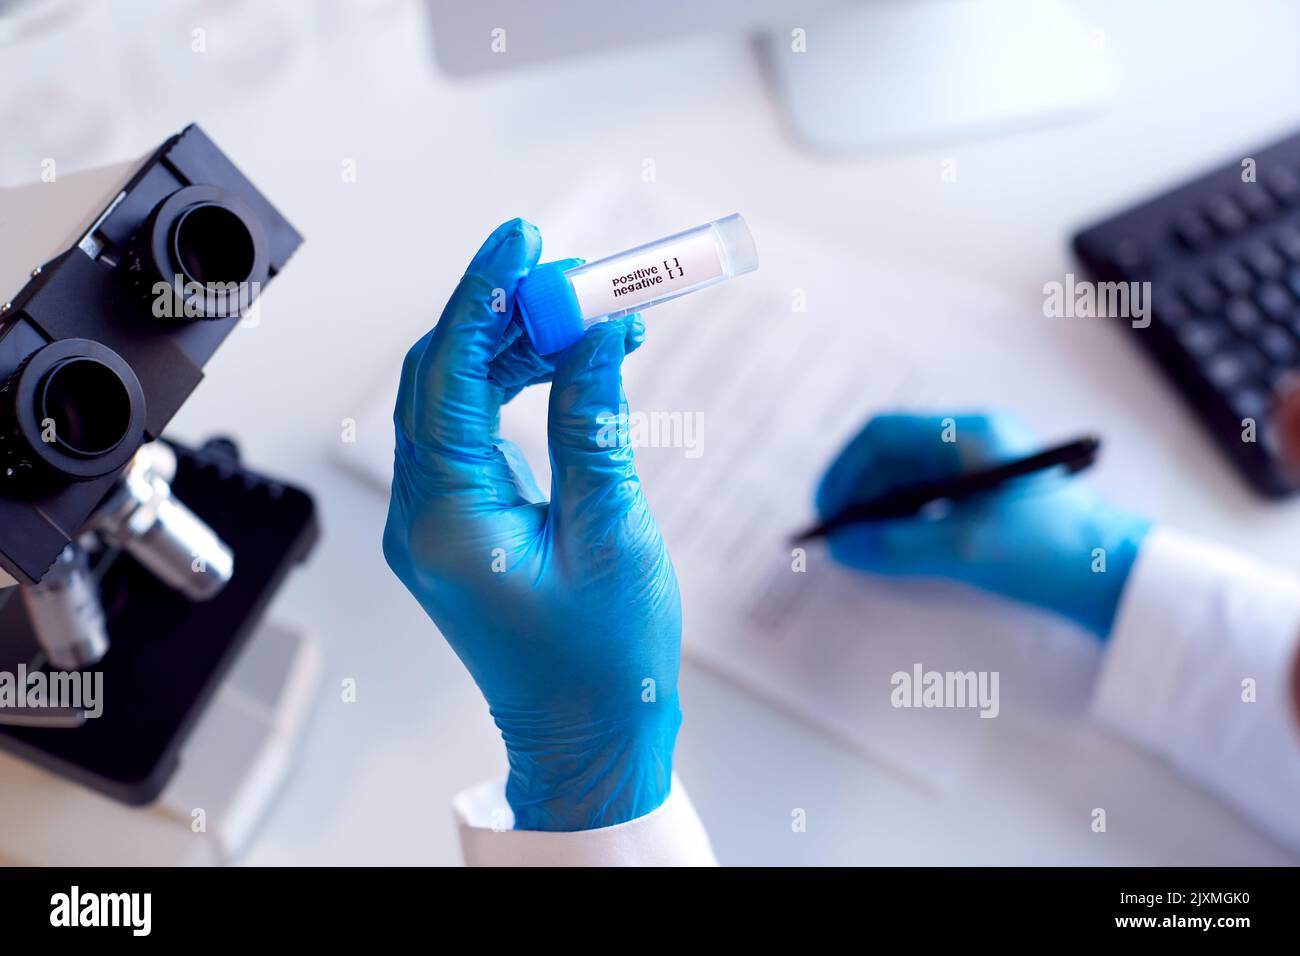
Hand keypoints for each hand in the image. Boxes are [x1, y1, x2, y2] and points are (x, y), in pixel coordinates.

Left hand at [383, 220, 681, 830]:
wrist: (590, 736)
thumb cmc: (604, 661)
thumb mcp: (612, 529)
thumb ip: (594, 421)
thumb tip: (593, 329)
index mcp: (446, 518)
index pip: (447, 373)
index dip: (484, 295)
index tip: (525, 239)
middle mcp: (423, 513)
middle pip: (444, 375)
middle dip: (506, 314)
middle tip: (575, 277)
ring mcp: (437, 518)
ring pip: (461, 398)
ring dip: (522, 350)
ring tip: (597, 318)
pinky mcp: (463, 521)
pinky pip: (480, 433)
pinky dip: (523, 391)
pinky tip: (575, 367)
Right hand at [815, 412, 1150, 636]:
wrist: (1115, 575)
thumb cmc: (1049, 552)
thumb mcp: (964, 550)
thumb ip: (896, 546)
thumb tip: (843, 545)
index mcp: (970, 434)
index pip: (883, 433)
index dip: (845, 469)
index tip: (827, 509)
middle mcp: (972, 439)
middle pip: (891, 453)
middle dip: (858, 492)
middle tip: (840, 536)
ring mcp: (979, 464)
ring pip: (905, 476)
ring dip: (878, 509)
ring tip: (863, 546)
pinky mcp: (985, 491)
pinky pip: (926, 496)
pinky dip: (901, 519)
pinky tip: (895, 547)